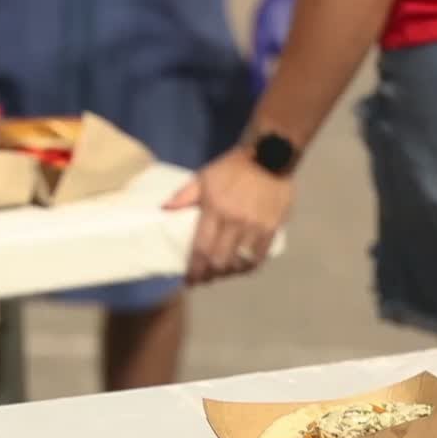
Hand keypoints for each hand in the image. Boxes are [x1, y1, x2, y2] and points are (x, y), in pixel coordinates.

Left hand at [164, 146, 292, 284]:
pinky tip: (242, 267)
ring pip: (241, 262)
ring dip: (229, 273)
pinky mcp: (273, 227)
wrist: (269, 156)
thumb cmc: (231, 168)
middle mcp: (235, 221)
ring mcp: (256, 226)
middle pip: (220, 261)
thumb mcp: (203, 177)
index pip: (201, 248)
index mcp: (214, 209)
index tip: (189, 280)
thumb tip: (163, 210)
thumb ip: (184, 196)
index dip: (194, 270)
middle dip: (210, 275)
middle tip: (204, 278)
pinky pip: (260, 256)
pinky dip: (249, 266)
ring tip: (222, 273)